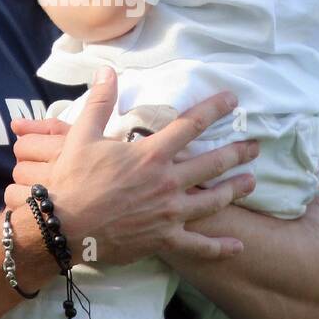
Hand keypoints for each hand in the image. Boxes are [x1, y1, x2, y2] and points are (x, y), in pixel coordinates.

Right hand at [6, 69, 258, 265]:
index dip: (214, 109)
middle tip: (255, 147)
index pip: (191, 125)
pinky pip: (198, 246)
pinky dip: (219, 247)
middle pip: (213, 164)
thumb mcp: (82, 136)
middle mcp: (168, 183)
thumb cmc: (72, 180)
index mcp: (151, 155)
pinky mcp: (164, 240)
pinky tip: (238, 246)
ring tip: (252, 182)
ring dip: (235, 190)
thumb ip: (100, 102)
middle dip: (237, 153)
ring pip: (213, 201)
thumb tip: (106, 70)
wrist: (62, 226)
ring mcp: (169, 214)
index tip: (232, 99)